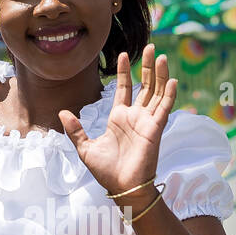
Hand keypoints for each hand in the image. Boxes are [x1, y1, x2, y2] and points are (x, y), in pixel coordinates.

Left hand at [60, 43, 177, 196]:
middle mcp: (135, 117)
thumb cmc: (106, 171)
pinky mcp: (155, 129)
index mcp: (119, 118)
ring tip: (161, 56)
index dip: (124, 72)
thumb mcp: (85, 148)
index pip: (125, 89)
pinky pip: (164, 108)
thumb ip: (75, 129)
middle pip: (144, 85)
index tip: (122, 54)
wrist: (121, 187)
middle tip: (151, 47)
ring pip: (156, 92)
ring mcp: (147, 122)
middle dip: (147, 66)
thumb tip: (62, 112)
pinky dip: (169, 94)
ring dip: (160, 75)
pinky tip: (172, 80)